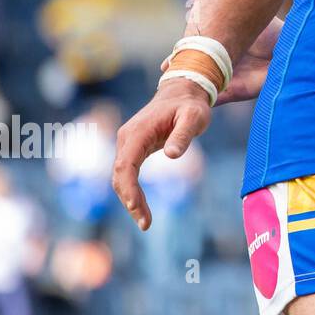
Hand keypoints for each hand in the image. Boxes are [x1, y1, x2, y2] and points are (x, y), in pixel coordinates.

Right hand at [112, 79, 212, 230]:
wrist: (183, 91)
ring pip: (121, 177)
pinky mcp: (133, 148)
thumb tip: (173, 155)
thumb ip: (183, 134)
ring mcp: (128, 143)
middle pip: (120, 175)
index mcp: (138, 132)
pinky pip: (128, 173)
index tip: (136, 205)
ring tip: (145, 222)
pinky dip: (132, 191)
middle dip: (130, 200)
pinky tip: (141, 207)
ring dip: (130, 200)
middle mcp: (127, 138)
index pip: (126, 164)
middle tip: (146, 223)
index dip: (129, 186)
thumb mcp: (194, 117)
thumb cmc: (190, 105)